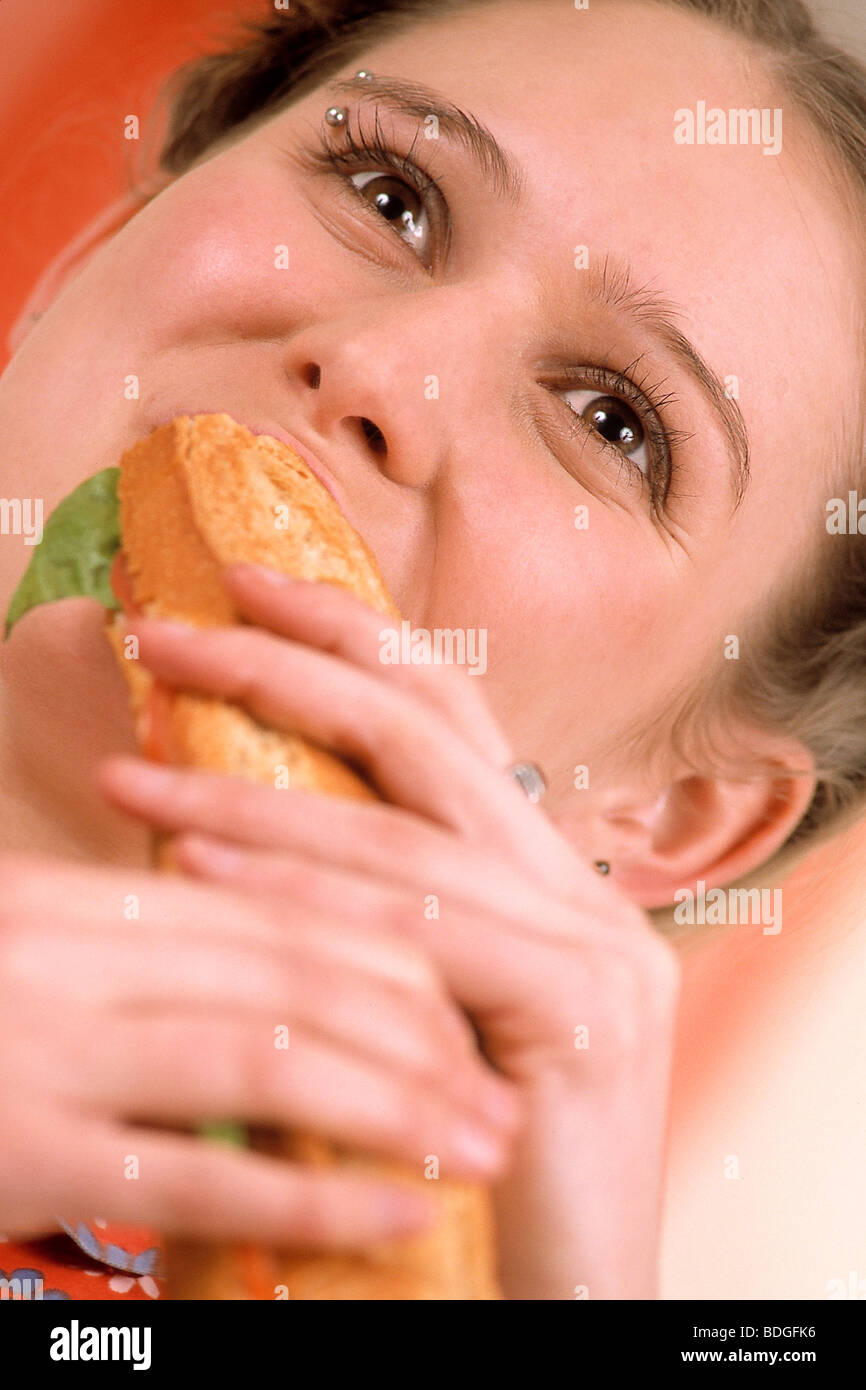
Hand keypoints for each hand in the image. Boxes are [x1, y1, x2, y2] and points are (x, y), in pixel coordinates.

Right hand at [0, 853, 517, 1247]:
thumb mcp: (32, 974)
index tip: (465, 1008)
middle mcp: (58, 961)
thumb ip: (138, 968)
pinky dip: (321, 1198)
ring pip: (268, 1058)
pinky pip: (202, 1179)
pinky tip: (403, 1215)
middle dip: (419, 1033)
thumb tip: (282, 976)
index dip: (386, 960)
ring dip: (399, 1106)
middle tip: (499, 1090)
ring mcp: (40, 1056)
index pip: (267, 911)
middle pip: (290, 973)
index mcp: (66, 905)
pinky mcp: (26, 1157)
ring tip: (481, 1147)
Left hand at [99, 564, 680, 1298]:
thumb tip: (234, 829)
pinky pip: (424, 926)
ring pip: (405, 829)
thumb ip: (361, 927)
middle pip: (429, 738)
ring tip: (130, 768)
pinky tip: (203, 854)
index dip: (353, 641)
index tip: (247, 589)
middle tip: (172, 635)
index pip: (450, 724)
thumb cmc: (461, 1173)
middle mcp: (583, 894)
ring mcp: (595, 948)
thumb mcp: (405, 1017)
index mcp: (547, 881)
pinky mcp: (582, 1013)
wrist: (557, 1308)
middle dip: (293, 671)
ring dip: (252, 790)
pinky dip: (305, 883)